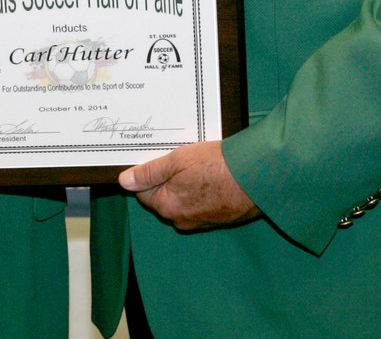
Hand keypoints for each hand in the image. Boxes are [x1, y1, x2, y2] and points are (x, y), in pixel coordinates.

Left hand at [120, 141, 261, 230]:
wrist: (256, 177)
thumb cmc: (215, 165)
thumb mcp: (177, 160)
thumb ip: (149, 172)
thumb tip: (124, 181)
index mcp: (167, 206)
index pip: (144, 192)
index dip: (149, 173)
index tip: (160, 158)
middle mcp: (182, 220)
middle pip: (164, 198)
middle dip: (168, 180)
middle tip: (182, 158)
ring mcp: (201, 222)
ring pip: (183, 201)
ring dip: (186, 186)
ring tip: (199, 165)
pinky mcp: (219, 219)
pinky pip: (201, 204)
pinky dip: (202, 192)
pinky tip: (212, 176)